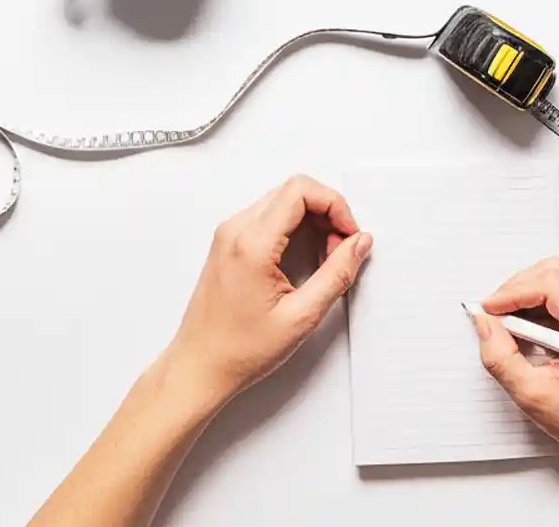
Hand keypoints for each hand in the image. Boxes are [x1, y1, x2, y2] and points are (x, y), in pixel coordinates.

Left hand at [167, 175, 372, 409]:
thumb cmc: (239, 350)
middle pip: (293, 191)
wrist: (200, 366)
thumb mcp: (301, 316)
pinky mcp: (229, 244)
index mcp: (250, 244)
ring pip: (282, 201)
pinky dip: (295, 229)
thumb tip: (358, 244)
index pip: (300, 191)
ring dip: (312, 221)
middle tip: (340, 249)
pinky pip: (269, 217)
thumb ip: (336, 274)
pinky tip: (305, 259)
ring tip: (325, 258)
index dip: (335, 205)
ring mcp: (228, 235)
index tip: (349, 234)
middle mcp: (235, 231)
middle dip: (327, 213)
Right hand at [471, 258, 558, 464]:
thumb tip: (484, 323)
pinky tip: (531, 328)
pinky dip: (545, 303)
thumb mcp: (533, 396)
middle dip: (519, 287)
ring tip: (512, 322)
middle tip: (496, 313)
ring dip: (531, 293)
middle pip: (556, 272)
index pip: (550, 285)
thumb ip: (500, 357)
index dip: (512, 292)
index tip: (490, 309)